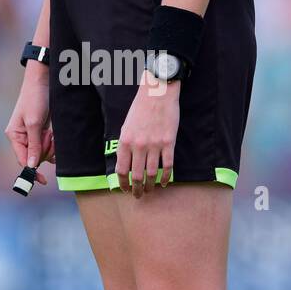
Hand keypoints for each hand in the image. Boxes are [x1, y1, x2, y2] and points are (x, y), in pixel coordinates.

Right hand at [4, 66, 54, 185]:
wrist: (45, 80)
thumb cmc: (35, 98)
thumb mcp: (34, 123)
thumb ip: (34, 145)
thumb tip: (31, 166)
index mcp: (14, 136)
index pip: (22, 160)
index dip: (32, 171)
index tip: (43, 180)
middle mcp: (22, 137)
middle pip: (35, 157)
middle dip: (46, 151)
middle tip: (50, 137)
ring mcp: (32, 134)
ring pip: (44, 152)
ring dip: (51, 146)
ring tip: (52, 132)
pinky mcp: (42, 130)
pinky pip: (49, 144)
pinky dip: (54, 141)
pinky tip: (55, 131)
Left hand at [114, 68, 178, 197]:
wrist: (157, 94)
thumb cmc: (140, 109)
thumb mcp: (126, 127)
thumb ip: (124, 146)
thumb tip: (124, 165)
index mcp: (125, 142)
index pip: (121, 170)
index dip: (123, 183)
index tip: (125, 189)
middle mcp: (138, 146)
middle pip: (136, 176)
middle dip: (137, 189)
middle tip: (139, 195)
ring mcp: (154, 145)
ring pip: (152, 173)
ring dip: (150, 185)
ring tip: (150, 190)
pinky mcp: (168, 143)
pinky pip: (167, 166)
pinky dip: (165, 178)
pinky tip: (163, 183)